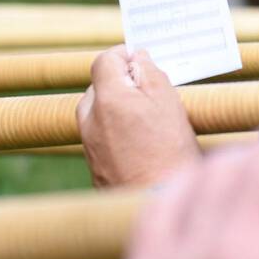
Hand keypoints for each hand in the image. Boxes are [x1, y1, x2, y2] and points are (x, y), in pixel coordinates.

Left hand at [76, 46, 200, 187]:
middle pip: (101, 87)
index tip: (143, 60)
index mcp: (106, 98)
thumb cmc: (169, 151)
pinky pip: (103, 137)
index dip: (124, 55)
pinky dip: (118, 133)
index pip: (104, 60)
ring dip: (120, 109)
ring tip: (151, 123)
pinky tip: (143, 145)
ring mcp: (89, 145)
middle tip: (153, 93)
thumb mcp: (168, 102)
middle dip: (123, 84)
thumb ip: (149, 72)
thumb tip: (137, 57)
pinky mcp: (95, 167)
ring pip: (101, 113)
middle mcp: (90, 119)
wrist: (157, 204)